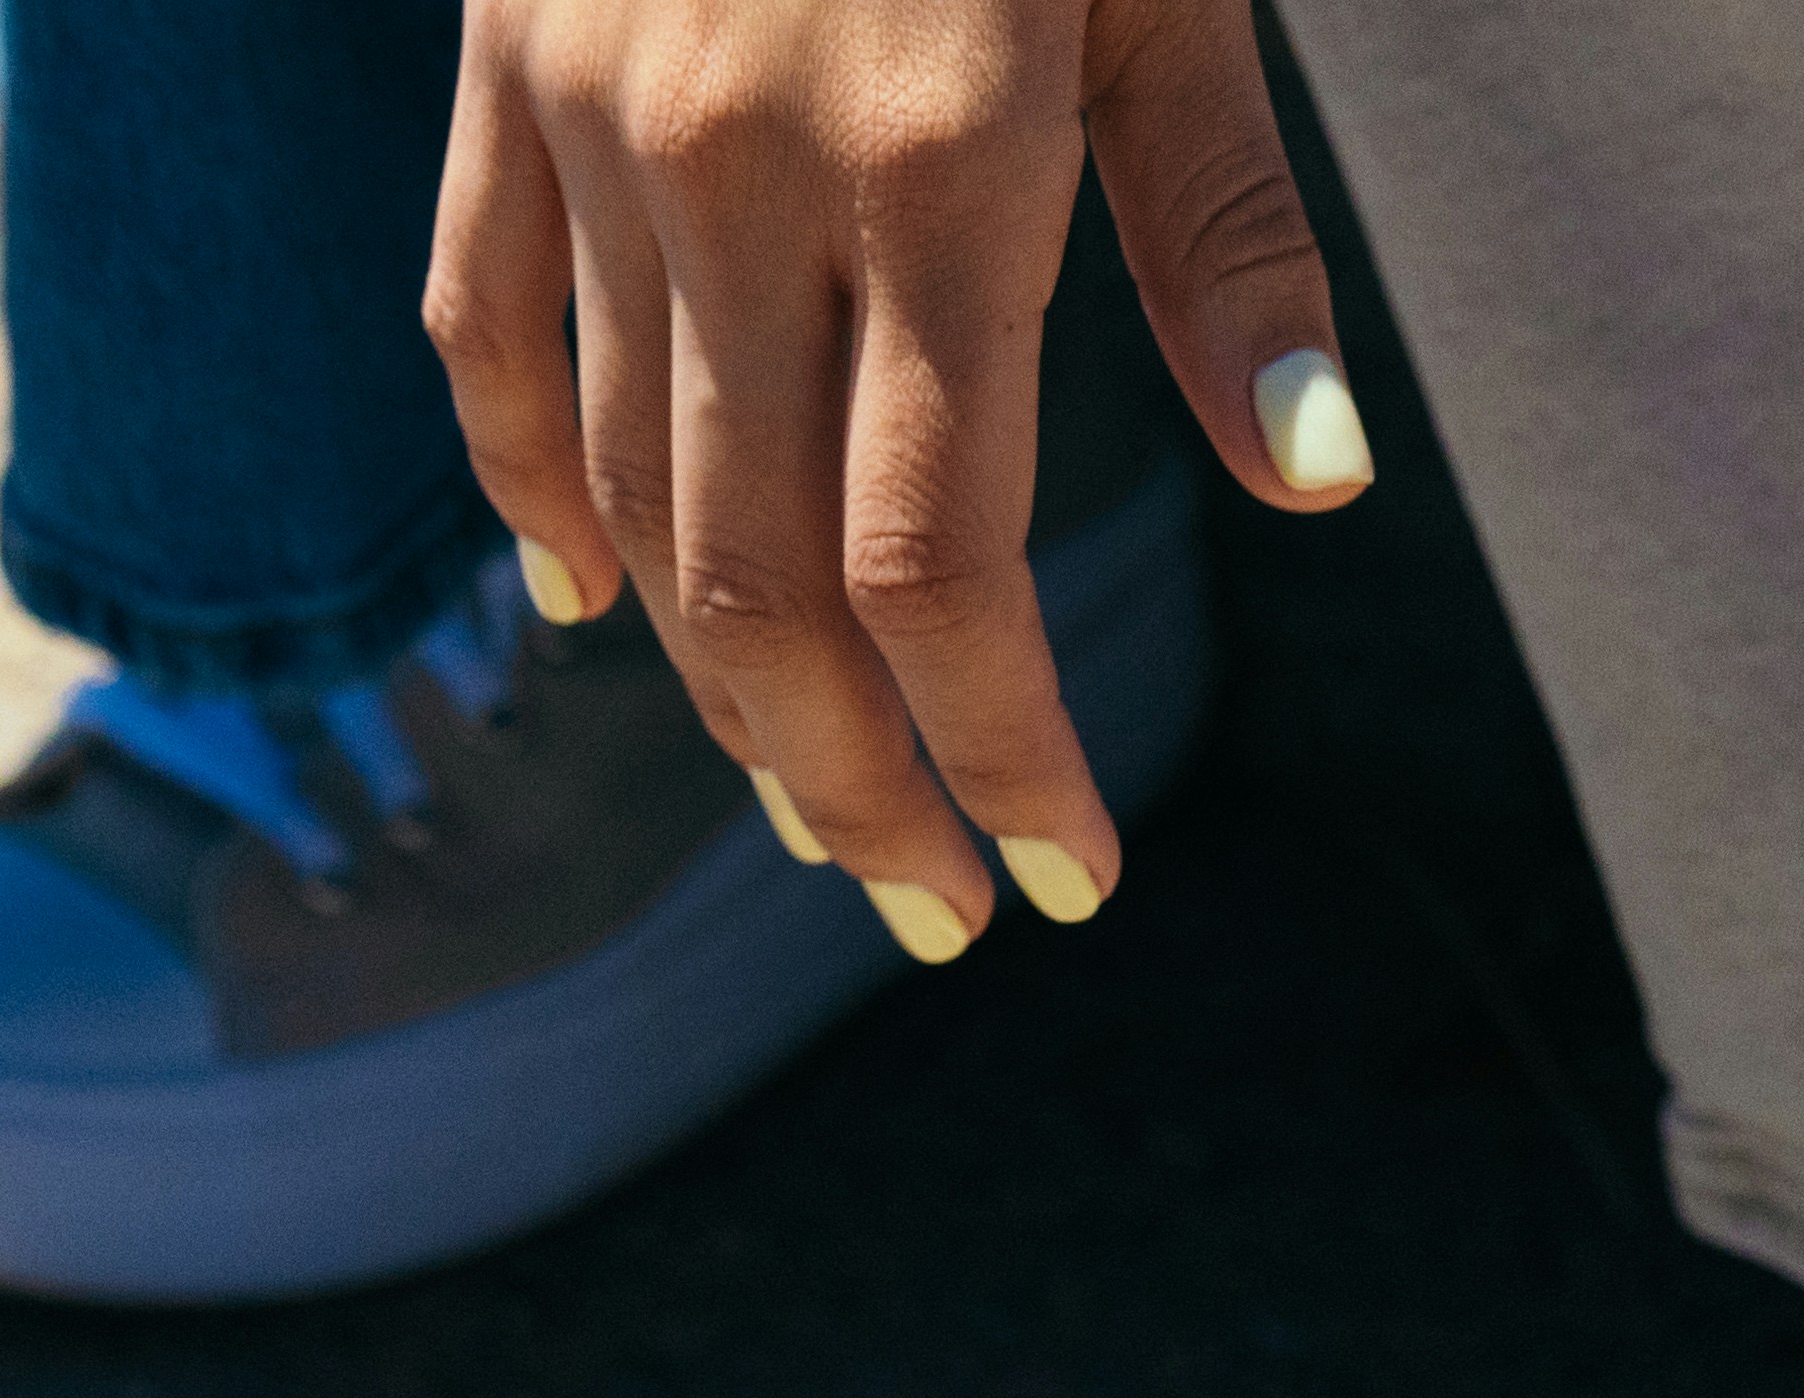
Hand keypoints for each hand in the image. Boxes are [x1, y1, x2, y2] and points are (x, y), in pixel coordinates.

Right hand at [432, 0, 1371, 952]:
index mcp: (935, 161)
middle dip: (855, 787)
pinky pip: (487, 332)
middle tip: (938, 907)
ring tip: (817, 794)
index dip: (999, 753)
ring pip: (630, 490)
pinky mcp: (506, 62)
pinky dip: (533, 492)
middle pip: (766, 585)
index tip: (1067, 873)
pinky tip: (595, 605)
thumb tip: (1316, 476)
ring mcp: (598, 122)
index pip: (937, 565)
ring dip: (721, 685)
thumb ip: (1227, 225)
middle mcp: (738, 169)